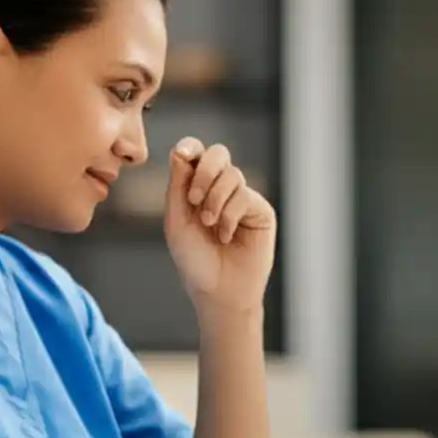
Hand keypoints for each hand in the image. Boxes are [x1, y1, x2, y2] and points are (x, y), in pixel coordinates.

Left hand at [165, 137, 276, 316]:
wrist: (217, 290)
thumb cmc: (194, 260)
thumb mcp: (177, 222)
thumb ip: (178, 186)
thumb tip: (180, 151)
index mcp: (197, 187)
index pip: (196, 154)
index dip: (191, 146)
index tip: (183, 154)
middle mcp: (221, 189)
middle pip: (218, 154)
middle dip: (204, 172)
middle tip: (194, 199)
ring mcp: (242, 198)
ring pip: (232, 175)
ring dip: (215, 199)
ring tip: (209, 224)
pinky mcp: (260, 211)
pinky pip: (245, 196)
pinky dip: (230, 215)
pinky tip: (226, 236)